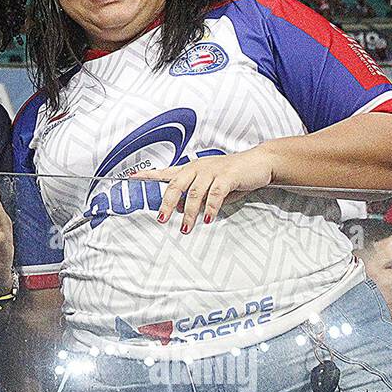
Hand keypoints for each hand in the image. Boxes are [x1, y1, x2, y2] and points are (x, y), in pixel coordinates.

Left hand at [132, 149, 275, 232]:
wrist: (259, 163)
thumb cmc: (233, 176)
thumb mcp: (211, 187)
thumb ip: (194, 198)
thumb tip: (178, 210)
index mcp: (191, 169)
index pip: (166, 172)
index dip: (148, 175)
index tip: (132, 178)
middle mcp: (198, 168)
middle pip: (176, 185)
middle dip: (167, 203)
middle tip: (162, 219)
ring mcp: (212, 171)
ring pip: (194, 193)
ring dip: (189, 213)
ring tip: (186, 228)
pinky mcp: (227, 176)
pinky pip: (215, 194)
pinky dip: (210, 208)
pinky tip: (207, 219)